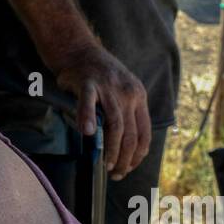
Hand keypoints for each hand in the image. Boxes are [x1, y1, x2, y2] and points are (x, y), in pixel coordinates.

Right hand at [48, 43, 150, 179]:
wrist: (78, 49)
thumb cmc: (97, 75)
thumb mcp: (121, 91)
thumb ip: (124, 114)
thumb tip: (122, 148)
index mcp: (138, 96)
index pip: (144, 133)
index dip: (138, 156)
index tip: (129, 168)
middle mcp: (128, 93)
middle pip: (131, 134)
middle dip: (125, 159)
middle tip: (116, 174)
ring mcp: (108, 87)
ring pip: (115, 125)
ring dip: (112, 150)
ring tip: (107, 165)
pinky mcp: (88, 83)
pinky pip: (89, 103)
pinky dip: (87, 118)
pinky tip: (86, 133)